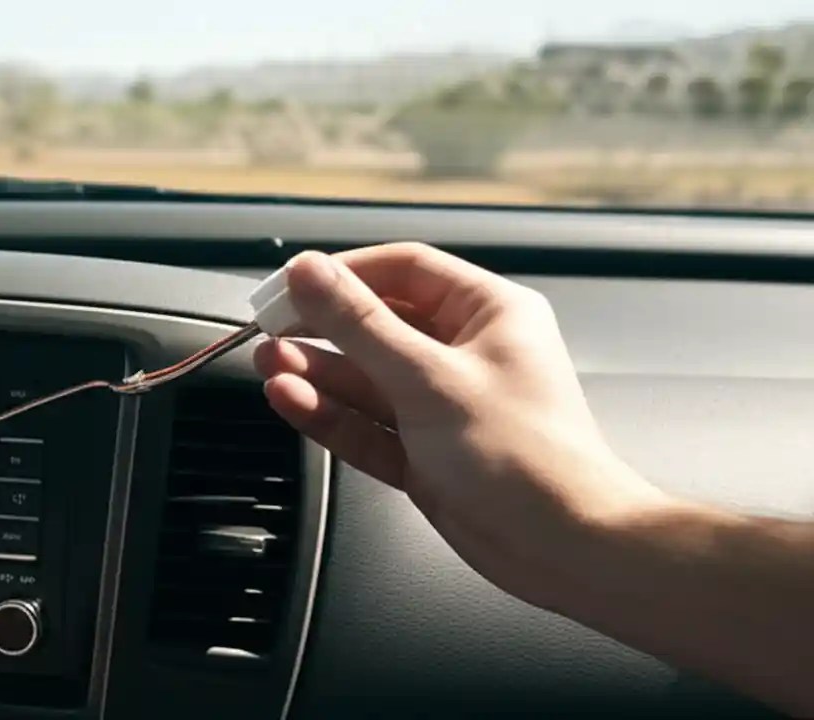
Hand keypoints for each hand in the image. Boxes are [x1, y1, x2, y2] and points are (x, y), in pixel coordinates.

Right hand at [254, 244, 668, 609]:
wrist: (563, 548)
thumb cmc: (524, 455)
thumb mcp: (428, 378)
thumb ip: (360, 325)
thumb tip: (309, 272)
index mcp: (489, 315)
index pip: (405, 270)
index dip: (345, 272)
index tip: (292, 282)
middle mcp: (465, 355)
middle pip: (378, 325)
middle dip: (322, 327)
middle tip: (270, 327)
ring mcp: (442, 407)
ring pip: (366, 378)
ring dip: (318, 371)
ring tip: (268, 362)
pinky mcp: (424, 455)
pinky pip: (368, 424)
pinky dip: (330, 413)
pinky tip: (291, 398)